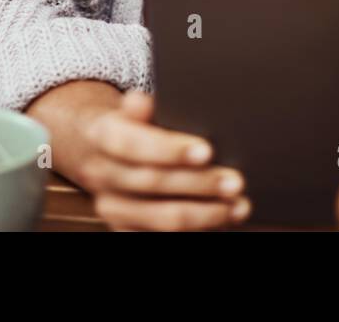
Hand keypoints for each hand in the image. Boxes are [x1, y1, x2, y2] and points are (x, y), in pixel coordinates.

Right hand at [76, 91, 249, 230]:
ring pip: (160, 218)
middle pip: (153, 182)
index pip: (133, 144)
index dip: (170, 149)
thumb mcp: (133, 108)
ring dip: (205, 214)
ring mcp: (112, 207)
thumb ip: (141, 106)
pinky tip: (221, 221)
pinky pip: (160, 236)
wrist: (102, 152)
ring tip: (237, 205)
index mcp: (102, 136)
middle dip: (199, 183)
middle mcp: (101, 174)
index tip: (207, 150)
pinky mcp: (124, 229)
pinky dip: (196, 230)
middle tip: (235, 181)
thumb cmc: (131, 126)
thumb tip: (141, 101)